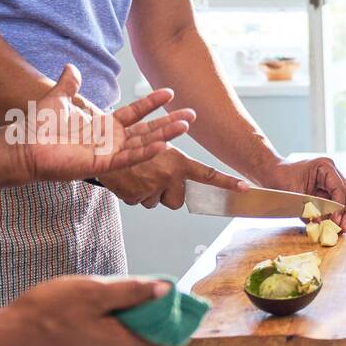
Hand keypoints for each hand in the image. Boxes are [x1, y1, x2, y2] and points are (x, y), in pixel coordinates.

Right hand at [0, 276, 174, 345]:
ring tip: (103, 305)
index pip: (166, 345)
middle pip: (143, 345)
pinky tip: (84, 320)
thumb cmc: (46, 317)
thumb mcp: (93, 293)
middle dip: (144, 322)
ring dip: (120, 328)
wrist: (4, 344)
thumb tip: (163, 290)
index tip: (169, 307)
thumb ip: (132, 293)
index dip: (172, 326)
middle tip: (132, 297)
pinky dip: (102, 337)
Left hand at [9, 65, 196, 182]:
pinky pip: (129, 158)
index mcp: (104, 126)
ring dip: (165, 135)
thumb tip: (71, 67)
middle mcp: (111, 140)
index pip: (135, 113)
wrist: (23, 148)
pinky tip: (163, 146)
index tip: (170, 93)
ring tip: (185, 126)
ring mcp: (109, 154)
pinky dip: (146, 153)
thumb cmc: (38, 129)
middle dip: (169, 122)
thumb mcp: (57, 100)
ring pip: (144, 144)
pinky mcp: (102, 166)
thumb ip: (68, 84)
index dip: (152, 103)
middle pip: (147, 130)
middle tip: (191, 115)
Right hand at [96, 145, 248, 208]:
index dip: (227, 183)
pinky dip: (135, 194)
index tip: (245, 188)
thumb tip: (185, 181)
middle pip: (177, 200)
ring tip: (140, 175)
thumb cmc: (131, 144)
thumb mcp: (158, 146)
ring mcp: (151, 188)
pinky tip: (129, 180)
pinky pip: (141, 202)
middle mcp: (168, 177)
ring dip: (150, 193)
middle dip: (168, 193)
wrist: (101, 147)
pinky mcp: (135, 196)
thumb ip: (175, 167)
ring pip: (158, 202)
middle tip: (155, 177)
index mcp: (178, 163)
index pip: (208, 175)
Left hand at [259, 157, 345, 229]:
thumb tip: (321, 223)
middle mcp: (333, 173)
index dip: (339, 207)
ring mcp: (332, 182)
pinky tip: (336, 225)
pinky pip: (339, 203)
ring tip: (342, 229)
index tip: (335, 222)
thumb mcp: (293, 194)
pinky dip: (339, 214)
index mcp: (325, 167)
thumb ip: (309, 208)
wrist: (272, 173)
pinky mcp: (328, 191)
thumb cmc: (280, 178)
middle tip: (344, 227)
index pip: (339, 189)